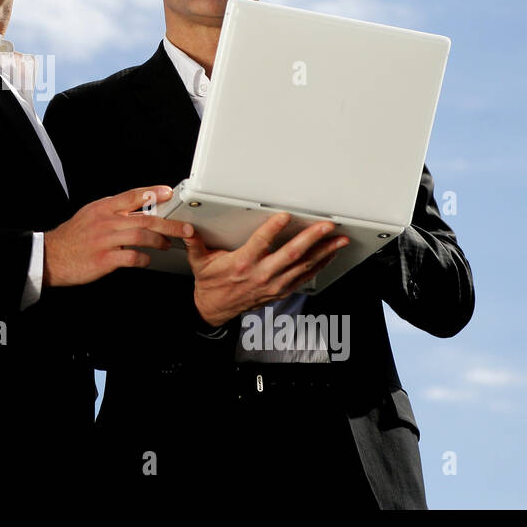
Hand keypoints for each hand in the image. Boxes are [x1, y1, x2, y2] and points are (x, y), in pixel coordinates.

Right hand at [43, 186, 194, 286]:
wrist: (50, 256)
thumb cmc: (72, 238)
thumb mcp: (90, 215)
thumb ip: (112, 211)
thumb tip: (136, 208)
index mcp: (103, 208)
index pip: (132, 195)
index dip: (152, 192)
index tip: (168, 192)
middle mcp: (105, 221)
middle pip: (144, 218)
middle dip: (169, 223)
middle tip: (185, 228)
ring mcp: (105, 240)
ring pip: (141, 235)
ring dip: (158, 240)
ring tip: (166, 244)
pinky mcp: (104, 259)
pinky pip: (131, 257)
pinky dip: (143, 259)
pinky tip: (146, 260)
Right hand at [184, 213, 348, 326]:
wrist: (215, 310)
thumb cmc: (211, 284)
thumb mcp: (199, 262)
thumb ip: (195, 243)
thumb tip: (188, 230)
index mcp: (243, 264)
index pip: (261, 243)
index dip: (274, 229)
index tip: (285, 216)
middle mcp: (261, 274)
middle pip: (291, 255)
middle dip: (312, 238)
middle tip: (326, 226)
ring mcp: (274, 284)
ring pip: (304, 266)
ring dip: (323, 252)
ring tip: (338, 239)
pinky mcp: (281, 291)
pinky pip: (305, 277)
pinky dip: (320, 265)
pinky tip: (329, 255)